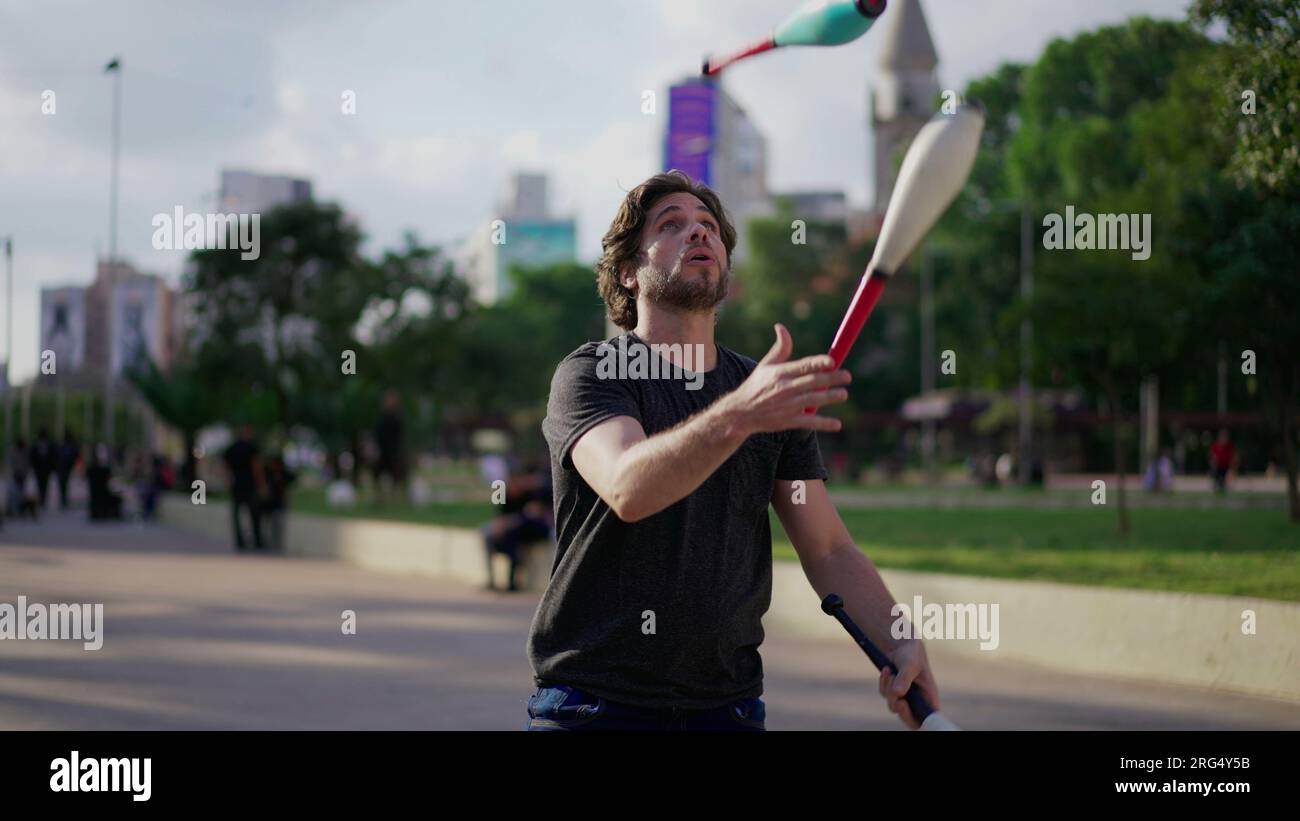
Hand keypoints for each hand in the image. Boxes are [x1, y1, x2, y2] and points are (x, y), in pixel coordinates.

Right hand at [718, 323, 850, 435]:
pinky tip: (837, 424)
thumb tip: (781, 326)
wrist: (741, 413)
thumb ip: (780, 348)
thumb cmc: (756, 386)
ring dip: (830, 397)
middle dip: (831, 379)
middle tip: (847, 376)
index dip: (818, 363)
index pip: (803, 366)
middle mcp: (784, 389)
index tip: (832, 361)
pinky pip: (809, 422)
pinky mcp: (788, 421)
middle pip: (812, 382)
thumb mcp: (765, 365)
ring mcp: (787, 406)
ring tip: (843, 394)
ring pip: (813, 400)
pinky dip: (823, 423)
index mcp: (780, 373)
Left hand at [878, 639, 940, 729]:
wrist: (899, 642)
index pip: (929, 717)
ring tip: (890, 671)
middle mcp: (918, 699)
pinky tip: (886, 670)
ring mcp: (905, 696)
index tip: (910, 709)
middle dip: (901, 709)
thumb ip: (905, 678)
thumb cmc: (912, 652)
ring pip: (893, 705)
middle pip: (909, 718)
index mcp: (929, 695)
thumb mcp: (910, 663)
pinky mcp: (893, 691)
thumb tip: (898, 694)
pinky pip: (885, 694)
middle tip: (899, 702)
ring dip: (889, 690)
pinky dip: (883, 683)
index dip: (922, 721)